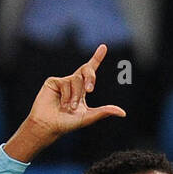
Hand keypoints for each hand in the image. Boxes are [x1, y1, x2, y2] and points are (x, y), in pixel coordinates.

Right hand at [4, 44, 125, 159]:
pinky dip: (66, 95)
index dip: (97, 58)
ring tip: (69, 108)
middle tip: (90, 90)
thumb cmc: (67, 124)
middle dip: (90, 78)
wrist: (48, 126)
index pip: (90, 72)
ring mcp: (63, 82)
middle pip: (86, 70)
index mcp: (82, 91)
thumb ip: (104, 112)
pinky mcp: (53, 81)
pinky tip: (61, 104)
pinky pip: (65, 83)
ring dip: (75, 96)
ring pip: (76, 80)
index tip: (103, 47)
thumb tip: (123, 113)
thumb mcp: (88, 117)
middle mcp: (73, 84)